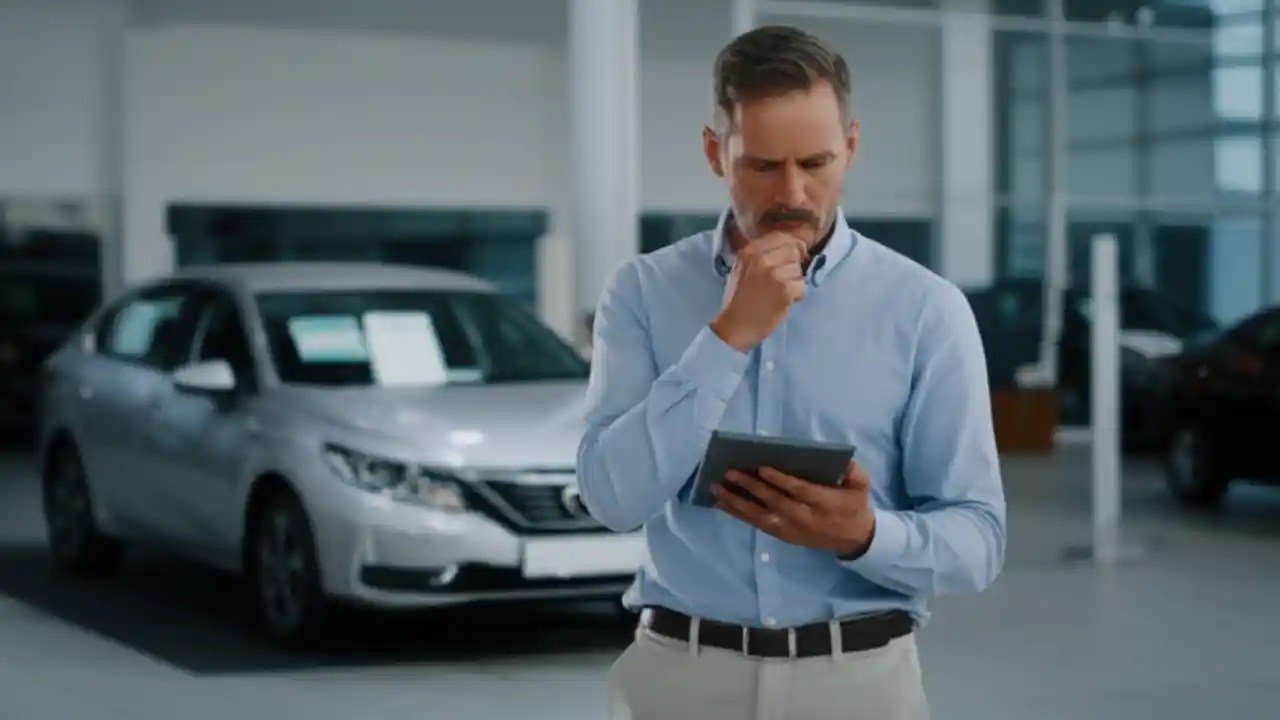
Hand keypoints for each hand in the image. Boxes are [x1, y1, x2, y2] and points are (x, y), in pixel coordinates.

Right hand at [710, 231, 808, 351]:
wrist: (735, 326)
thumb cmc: (739, 299)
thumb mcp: (741, 268)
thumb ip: (761, 253)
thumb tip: (790, 244)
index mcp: (749, 251)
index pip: (781, 236)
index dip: (791, 245)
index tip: (794, 255)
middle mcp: (761, 259)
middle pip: (794, 250)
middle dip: (794, 264)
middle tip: (786, 279)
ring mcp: (774, 273)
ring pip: (799, 269)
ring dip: (794, 282)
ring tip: (780, 292)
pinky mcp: (785, 290)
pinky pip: (802, 286)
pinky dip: (796, 295)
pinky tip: (783, 302)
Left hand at [710, 461, 875, 557]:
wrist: (855, 539)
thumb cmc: (854, 505)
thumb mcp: (862, 485)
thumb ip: (853, 471)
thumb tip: (839, 458)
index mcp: (824, 504)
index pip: (800, 491)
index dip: (781, 480)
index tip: (762, 467)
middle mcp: (804, 518)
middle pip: (774, 502)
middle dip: (751, 487)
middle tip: (730, 472)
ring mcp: (791, 529)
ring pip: (760, 516)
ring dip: (736, 502)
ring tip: (716, 488)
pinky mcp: (783, 536)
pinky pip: (757, 524)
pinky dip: (738, 514)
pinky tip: (720, 503)